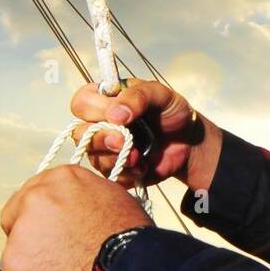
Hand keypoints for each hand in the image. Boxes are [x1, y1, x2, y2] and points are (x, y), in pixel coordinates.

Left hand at [0, 165, 151, 270]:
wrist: (127, 270)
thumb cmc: (128, 238)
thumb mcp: (112, 199)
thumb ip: (83, 200)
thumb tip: (78, 212)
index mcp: (60, 179)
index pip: (35, 193)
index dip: (44, 215)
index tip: (52, 229)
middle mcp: (35, 199)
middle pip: (16, 218)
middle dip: (30, 236)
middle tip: (53, 254)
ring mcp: (20, 233)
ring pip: (16, 252)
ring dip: (33, 263)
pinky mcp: (13, 267)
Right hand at [70, 78, 222, 191]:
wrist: (189, 141)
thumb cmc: (171, 111)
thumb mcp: (160, 94)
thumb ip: (137, 96)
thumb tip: (115, 114)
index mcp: (105, 100)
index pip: (81, 103)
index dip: (94, 110)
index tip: (120, 116)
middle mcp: (99, 124)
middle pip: (80, 133)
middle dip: (102, 138)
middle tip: (125, 141)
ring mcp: (105, 149)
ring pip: (92, 156)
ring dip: (115, 157)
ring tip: (139, 156)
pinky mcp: (116, 170)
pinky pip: (109, 176)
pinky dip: (127, 172)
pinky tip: (144, 167)